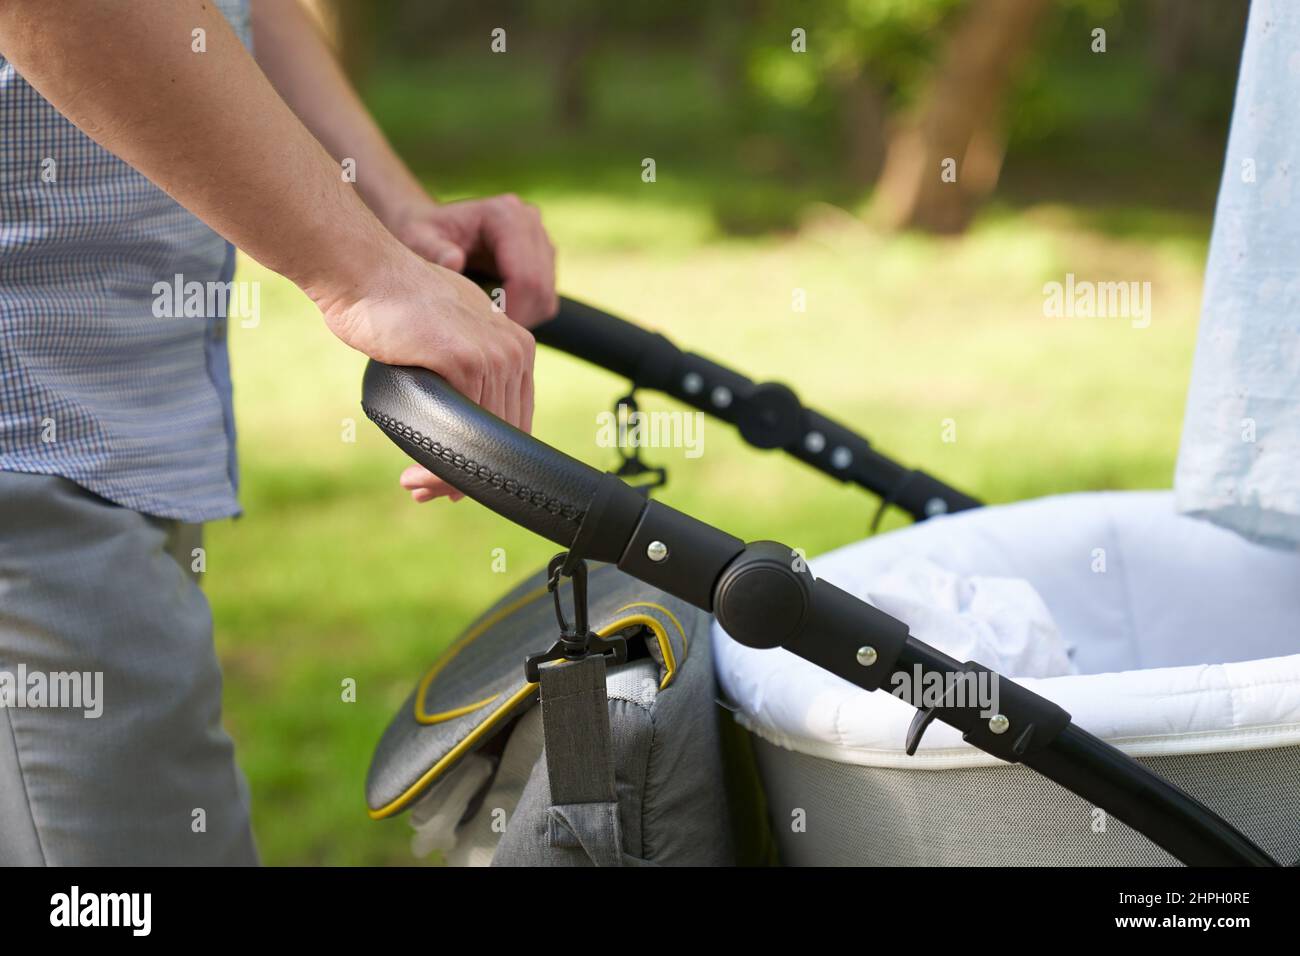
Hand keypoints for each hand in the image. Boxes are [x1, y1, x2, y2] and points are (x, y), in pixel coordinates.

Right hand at [321, 245, 535, 502]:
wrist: (362, 273)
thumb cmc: (391, 304)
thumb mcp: (445, 335)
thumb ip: (466, 369)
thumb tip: (466, 417)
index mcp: (517, 344)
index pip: (516, 419)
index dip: (488, 458)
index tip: (453, 481)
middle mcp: (515, 349)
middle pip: (506, 435)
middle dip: (468, 473)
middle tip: (429, 493)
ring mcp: (495, 355)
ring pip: (485, 439)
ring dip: (449, 473)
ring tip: (416, 486)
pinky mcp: (468, 361)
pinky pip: (463, 430)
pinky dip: (441, 461)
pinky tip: (417, 473)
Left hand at [387, 194, 558, 328]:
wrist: (433, 227)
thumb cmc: (423, 233)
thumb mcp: (418, 238)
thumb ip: (433, 250)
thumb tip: (454, 262)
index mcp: (505, 215)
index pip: (525, 276)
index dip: (510, 312)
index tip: (483, 337)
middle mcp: (530, 222)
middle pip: (541, 288)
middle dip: (517, 319)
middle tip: (487, 342)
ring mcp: (540, 239)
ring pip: (546, 296)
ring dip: (523, 319)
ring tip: (488, 329)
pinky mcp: (544, 257)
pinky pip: (546, 298)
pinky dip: (526, 315)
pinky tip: (497, 318)